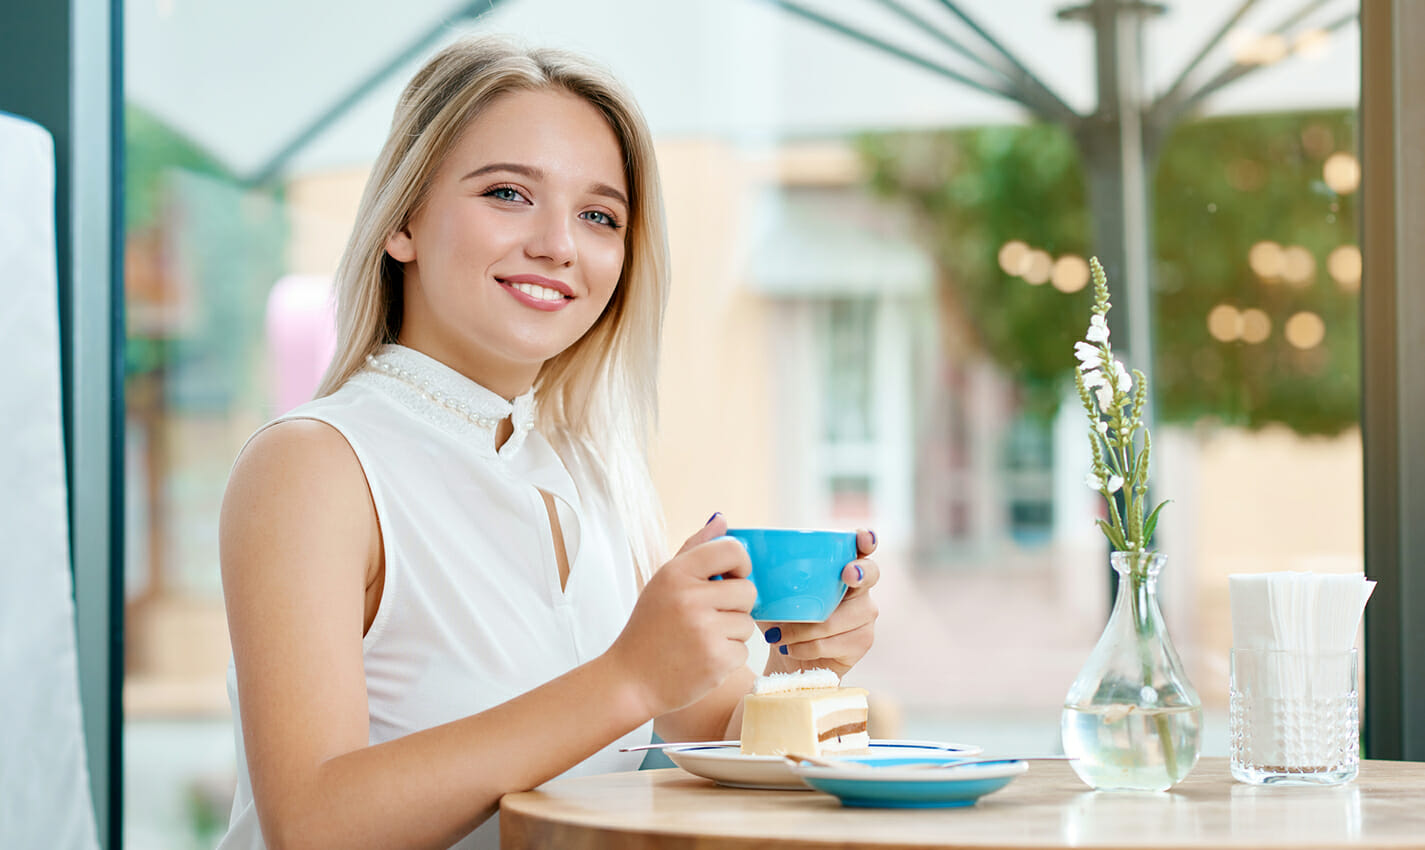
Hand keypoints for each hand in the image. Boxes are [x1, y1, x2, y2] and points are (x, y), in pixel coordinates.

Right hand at [605, 514, 755, 716]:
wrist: (630, 680)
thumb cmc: (650, 628)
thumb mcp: (664, 582)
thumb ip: (695, 548)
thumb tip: (722, 519)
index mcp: (676, 573)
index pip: (731, 549)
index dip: (741, 563)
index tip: (732, 577)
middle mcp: (690, 598)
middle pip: (748, 590)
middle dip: (736, 604)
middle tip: (711, 615)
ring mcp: (704, 630)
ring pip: (747, 623)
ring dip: (731, 633)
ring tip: (700, 639)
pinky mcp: (716, 660)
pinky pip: (743, 650)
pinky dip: (728, 657)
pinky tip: (701, 658)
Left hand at [761, 528, 878, 678]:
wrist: (787, 657)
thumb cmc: (781, 616)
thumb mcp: (768, 592)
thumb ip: (758, 568)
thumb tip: (729, 534)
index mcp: (840, 567)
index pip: (862, 546)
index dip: (866, 539)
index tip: (862, 538)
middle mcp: (859, 589)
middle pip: (870, 574)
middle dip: (859, 572)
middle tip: (846, 574)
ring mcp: (864, 616)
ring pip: (840, 618)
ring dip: (804, 628)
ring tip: (778, 636)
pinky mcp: (861, 643)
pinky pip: (832, 643)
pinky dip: (805, 646)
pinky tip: (789, 648)